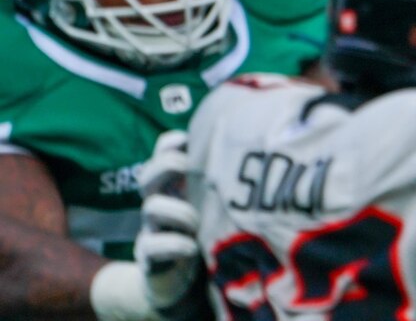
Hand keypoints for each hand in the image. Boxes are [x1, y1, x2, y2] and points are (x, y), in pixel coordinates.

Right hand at [137, 131, 211, 320]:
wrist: (183, 281)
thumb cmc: (208, 232)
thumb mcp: (216, 203)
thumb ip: (227, 181)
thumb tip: (261, 150)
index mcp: (176, 184)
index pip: (164, 153)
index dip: (171, 143)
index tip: (188, 140)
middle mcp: (161, 201)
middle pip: (148, 175)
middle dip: (166, 166)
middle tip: (188, 170)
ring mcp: (152, 229)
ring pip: (151, 207)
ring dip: (178, 211)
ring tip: (198, 222)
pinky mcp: (151, 257)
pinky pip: (152, 245)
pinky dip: (174, 244)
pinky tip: (192, 247)